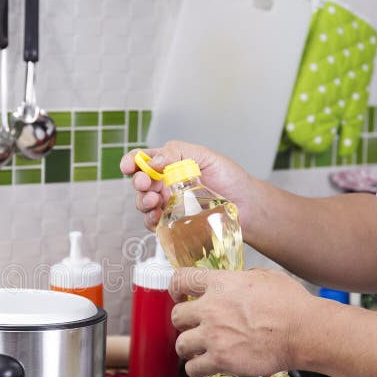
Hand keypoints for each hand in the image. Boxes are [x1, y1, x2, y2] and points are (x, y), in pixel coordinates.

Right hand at [119, 141, 254, 231]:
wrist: (247, 206)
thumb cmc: (230, 179)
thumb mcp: (206, 157)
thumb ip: (178, 152)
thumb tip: (154, 160)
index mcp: (171, 163)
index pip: (144, 159)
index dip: (132, 161)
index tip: (129, 165)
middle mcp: (166, 183)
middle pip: (140, 182)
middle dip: (138, 182)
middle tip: (145, 184)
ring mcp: (168, 203)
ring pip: (143, 203)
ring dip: (142, 202)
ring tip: (153, 201)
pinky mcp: (173, 222)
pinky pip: (153, 223)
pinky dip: (150, 220)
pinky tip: (157, 217)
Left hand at [168, 267, 313, 376]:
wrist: (303, 331)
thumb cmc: (292, 305)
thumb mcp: (266, 277)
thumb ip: (244, 278)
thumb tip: (239, 280)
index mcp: (221, 284)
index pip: (182, 279)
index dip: (176, 287)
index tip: (177, 294)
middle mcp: (211, 308)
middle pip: (176, 315)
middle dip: (182, 322)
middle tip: (190, 326)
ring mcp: (213, 335)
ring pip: (181, 344)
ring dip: (187, 348)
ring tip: (195, 350)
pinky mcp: (220, 359)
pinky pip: (193, 368)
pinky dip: (195, 369)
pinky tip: (202, 367)